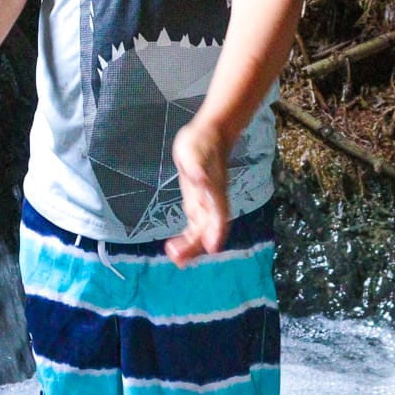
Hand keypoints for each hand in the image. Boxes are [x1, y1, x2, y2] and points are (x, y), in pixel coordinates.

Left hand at [164, 119, 231, 265]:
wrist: (209, 135)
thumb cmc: (201, 140)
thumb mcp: (194, 149)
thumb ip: (196, 166)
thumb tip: (199, 179)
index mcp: (215, 190)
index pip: (219, 215)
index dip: (216, 232)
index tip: (211, 249)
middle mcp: (213, 201)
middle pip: (209, 229)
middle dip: (197, 246)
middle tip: (179, 259)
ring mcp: (206, 204)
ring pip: (202, 232)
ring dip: (191, 247)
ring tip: (174, 257)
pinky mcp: (197, 203)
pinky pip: (195, 227)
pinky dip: (187, 239)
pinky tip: (174, 248)